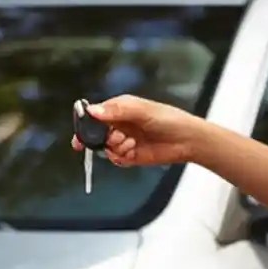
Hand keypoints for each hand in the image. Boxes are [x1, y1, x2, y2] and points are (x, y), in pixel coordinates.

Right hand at [71, 94, 202, 166]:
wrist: (187, 140)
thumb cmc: (169, 119)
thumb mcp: (142, 110)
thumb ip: (117, 110)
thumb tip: (92, 111)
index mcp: (119, 109)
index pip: (95, 114)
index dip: (85, 121)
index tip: (81, 128)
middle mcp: (119, 125)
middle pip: (95, 133)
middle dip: (95, 138)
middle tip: (97, 140)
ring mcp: (123, 141)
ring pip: (105, 147)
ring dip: (113, 146)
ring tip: (128, 142)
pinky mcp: (129, 156)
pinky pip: (115, 159)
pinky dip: (120, 156)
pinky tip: (132, 150)